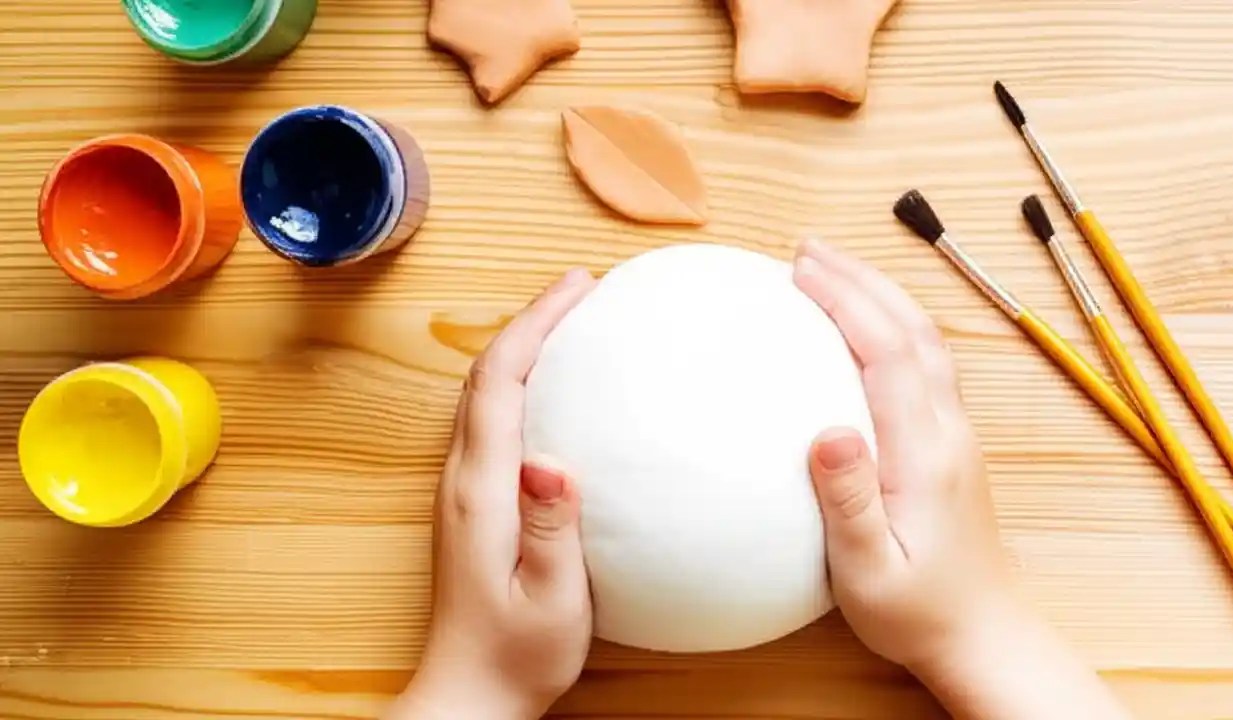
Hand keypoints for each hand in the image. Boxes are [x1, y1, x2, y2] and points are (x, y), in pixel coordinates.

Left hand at [386, 269, 596, 719]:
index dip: (535, 325)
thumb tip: (553, 462)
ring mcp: (463, 489)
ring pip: (485, 393)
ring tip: (574, 323)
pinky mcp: (474, 502)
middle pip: (486, 374)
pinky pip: (493, 419)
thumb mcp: (551, 603)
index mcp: (482, 492)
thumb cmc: (516, 655)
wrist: (468, 693)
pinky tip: (559, 388)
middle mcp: (462, 479)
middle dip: (531, 320)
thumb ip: (552, 532)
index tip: (579, 287)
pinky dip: (521, 382)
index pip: (499, 383)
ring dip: (523, 346)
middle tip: (584, 288)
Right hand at [794, 240, 1130, 719]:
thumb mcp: (869, 572)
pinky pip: (922, 363)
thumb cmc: (918, 612)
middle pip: (912, 330)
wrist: (984, 635)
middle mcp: (947, 431)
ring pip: (924, 340)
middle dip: (861, 278)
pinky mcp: (949, 444)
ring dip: (879, 295)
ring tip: (829, 268)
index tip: (801, 270)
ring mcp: (954, 434)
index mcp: (925, 453)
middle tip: (806, 248)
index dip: (847, 301)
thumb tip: (827, 431)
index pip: (889, 354)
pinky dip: (888, 326)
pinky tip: (858, 327)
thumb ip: (848, 502)